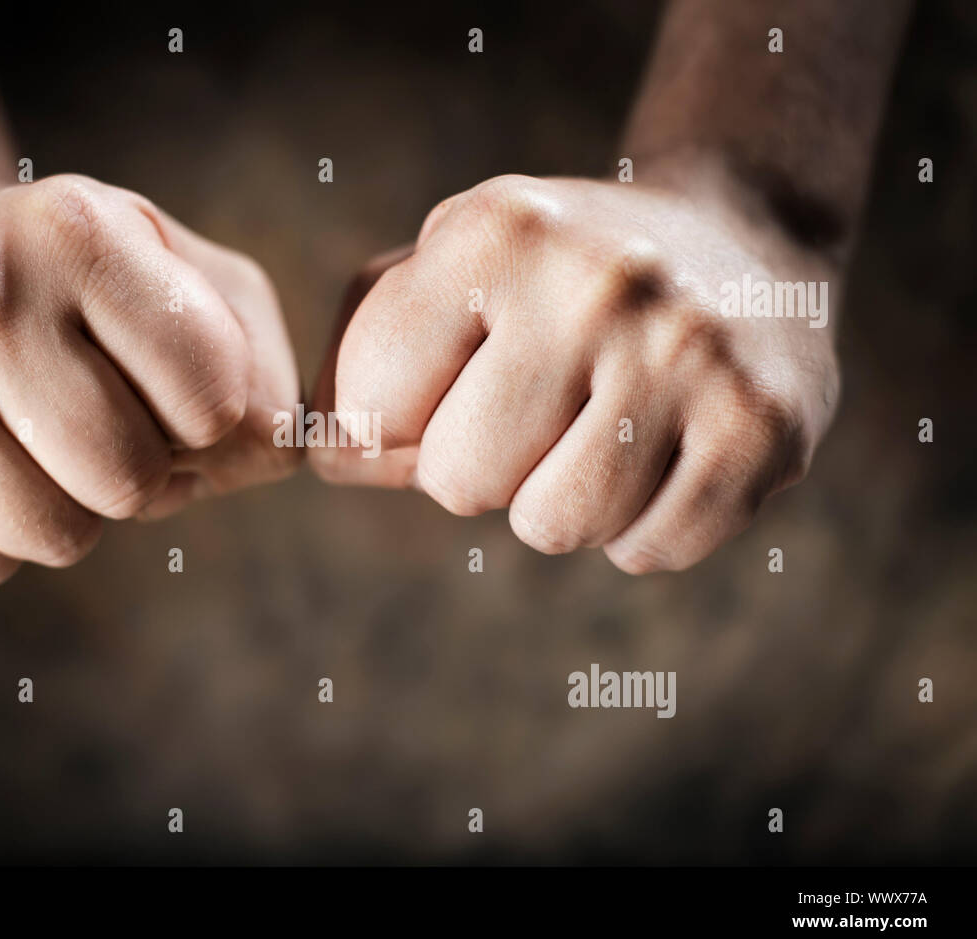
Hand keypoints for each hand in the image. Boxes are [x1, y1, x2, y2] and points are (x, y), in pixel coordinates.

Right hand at [0, 173, 299, 585]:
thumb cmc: (83, 289)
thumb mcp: (191, 283)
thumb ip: (261, 372)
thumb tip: (265, 453)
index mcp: (76, 232)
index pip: (214, 405)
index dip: (207, 419)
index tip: (164, 381)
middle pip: (129, 481)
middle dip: (140, 474)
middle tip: (95, 420)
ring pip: (50, 537)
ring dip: (68, 510)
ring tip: (29, 436)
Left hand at [310, 173, 839, 572]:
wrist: (741, 241)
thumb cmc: (549, 278)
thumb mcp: (442, 272)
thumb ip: (357, 364)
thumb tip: (331, 460)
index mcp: (497, 233)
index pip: (369, 406)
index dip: (395, 417)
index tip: (448, 378)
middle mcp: (597, 285)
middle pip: (458, 481)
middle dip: (478, 465)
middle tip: (535, 409)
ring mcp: (689, 356)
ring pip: (554, 528)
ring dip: (557, 502)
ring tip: (599, 427)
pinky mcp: (763, 427)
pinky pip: (648, 550)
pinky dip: (639, 526)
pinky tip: (664, 452)